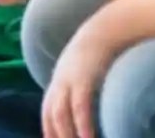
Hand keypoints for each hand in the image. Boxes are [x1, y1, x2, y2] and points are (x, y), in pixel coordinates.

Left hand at [43, 10, 131, 137]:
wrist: (107, 27)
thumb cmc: (101, 47)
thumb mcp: (84, 66)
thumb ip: (81, 82)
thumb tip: (87, 99)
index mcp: (59, 79)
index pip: (47, 109)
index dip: (48, 127)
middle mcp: (59, 81)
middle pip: (50, 114)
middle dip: (55, 134)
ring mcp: (68, 80)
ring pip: (60, 115)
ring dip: (66, 135)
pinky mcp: (82, 79)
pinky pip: (79, 108)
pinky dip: (81, 125)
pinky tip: (87, 137)